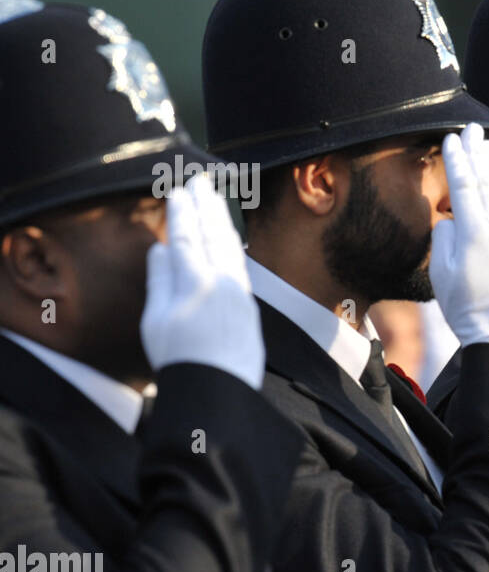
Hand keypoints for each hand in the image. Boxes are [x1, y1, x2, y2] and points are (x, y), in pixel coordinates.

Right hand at [140, 174, 264, 388]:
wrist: (220, 391)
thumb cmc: (181, 359)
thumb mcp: (157, 320)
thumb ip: (160, 280)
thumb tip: (160, 248)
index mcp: (196, 282)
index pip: (188, 237)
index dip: (182, 213)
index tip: (177, 191)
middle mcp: (223, 282)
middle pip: (213, 235)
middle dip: (206, 206)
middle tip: (200, 180)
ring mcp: (240, 293)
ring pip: (231, 247)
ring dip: (221, 221)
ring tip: (215, 199)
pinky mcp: (249, 306)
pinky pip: (240, 264)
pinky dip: (232, 244)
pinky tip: (229, 237)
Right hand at [430, 123, 488, 356]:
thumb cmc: (468, 308)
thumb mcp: (442, 274)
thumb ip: (445, 239)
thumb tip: (452, 221)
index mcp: (474, 229)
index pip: (464, 184)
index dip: (457, 159)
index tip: (451, 139)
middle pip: (487, 180)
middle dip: (478, 153)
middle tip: (474, 130)